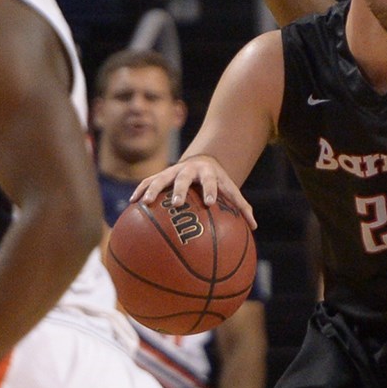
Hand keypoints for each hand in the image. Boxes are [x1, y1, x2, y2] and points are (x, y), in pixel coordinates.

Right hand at [128, 155, 257, 227]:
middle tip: (177, 204)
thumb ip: (241, 206)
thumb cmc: (218, 182)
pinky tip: (132, 203)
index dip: (210, 191)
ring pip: (160, 178)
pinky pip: (148, 182)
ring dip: (152, 190)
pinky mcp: (161, 175)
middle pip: (183, 179)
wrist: (203, 161)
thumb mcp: (230, 189)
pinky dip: (140, 190)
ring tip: (144, 202)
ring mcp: (173, 171)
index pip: (210, 182)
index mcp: (208, 173)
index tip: (209, 203)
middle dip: (179, 190)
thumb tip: (254, 226)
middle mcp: (189, 170)